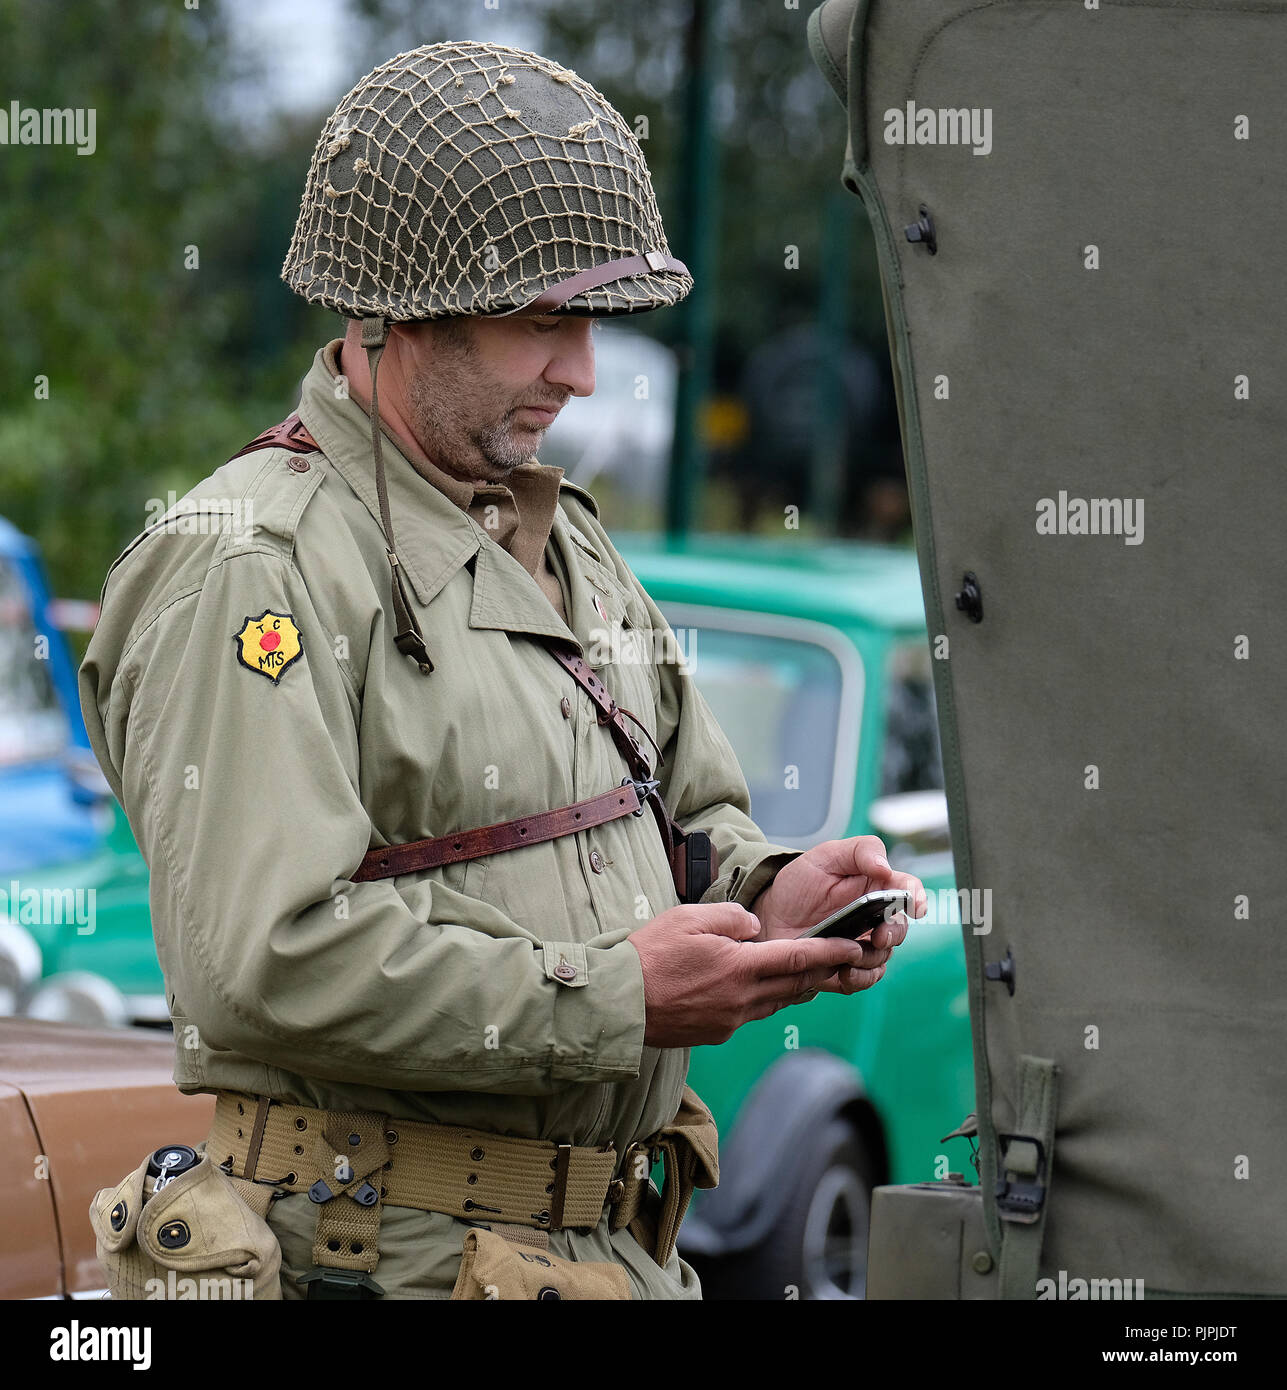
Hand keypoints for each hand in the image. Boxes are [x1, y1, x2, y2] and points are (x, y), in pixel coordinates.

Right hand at [628, 902, 877, 1047]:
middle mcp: (742, 999)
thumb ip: (731, 918)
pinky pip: (751, 1014)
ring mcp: (730, 1021)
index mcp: (739, 968)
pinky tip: (757, 988)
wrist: (619, 1004)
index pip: (797, 959)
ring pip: (775, 1002)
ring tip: (806, 971)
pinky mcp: (717, 1034)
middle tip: (842, 958)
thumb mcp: (689, 918)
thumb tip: (753, 929)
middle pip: (795, 985)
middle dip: (822, 971)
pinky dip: (764, 999)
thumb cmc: (649, 956)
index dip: (829, 952)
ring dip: (794, 987)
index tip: (852, 946)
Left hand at [749, 836, 926, 994]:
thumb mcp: (825, 856)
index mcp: (876, 887)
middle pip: (901, 928)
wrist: (770, 913)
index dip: (917, 897)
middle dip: (894, 934)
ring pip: (884, 957)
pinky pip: (864, 979)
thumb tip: (886, 868)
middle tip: (878, 936)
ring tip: (849, 955)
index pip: (908, 890)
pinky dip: (859, 978)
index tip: (914, 907)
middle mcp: (876, 917)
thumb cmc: (801, 882)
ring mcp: (863, 944)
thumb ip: (860, 851)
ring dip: (872, 958)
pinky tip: (844, 971)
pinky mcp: (848, 966)